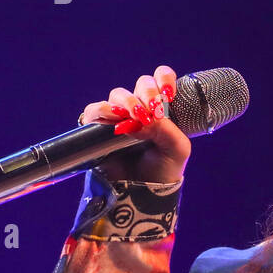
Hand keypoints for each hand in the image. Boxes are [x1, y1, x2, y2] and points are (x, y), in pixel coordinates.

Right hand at [77, 64, 191, 184]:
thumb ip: (167, 129)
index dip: (164, 78)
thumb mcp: (177, 149)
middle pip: (141, 83)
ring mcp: (119, 117)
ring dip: (128, 102)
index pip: (161, 78)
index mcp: (162, 108)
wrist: (144, 194)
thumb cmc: (165, 169)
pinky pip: (94, 110)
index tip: (168, 94)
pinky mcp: (98, 129)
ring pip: (118, 94)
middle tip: (152, 111)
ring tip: (135, 118)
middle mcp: (141, 108)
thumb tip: (144, 117)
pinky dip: (102, 110)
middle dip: (148, 92)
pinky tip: (113, 117)